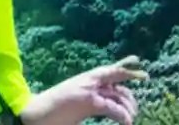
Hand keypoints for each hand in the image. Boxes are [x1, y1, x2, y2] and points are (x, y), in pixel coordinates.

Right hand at [18, 56, 146, 124]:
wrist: (35, 114)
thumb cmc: (53, 111)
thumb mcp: (76, 102)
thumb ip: (92, 100)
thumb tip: (108, 104)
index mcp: (85, 80)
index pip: (108, 70)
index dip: (124, 65)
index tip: (137, 60)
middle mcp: (88, 81)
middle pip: (115, 74)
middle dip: (131, 76)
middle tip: (143, 82)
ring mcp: (88, 89)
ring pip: (117, 93)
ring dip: (128, 107)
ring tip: (131, 118)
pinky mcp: (87, 101)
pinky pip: (112, 107)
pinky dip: (121, 115)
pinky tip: (126, 121)